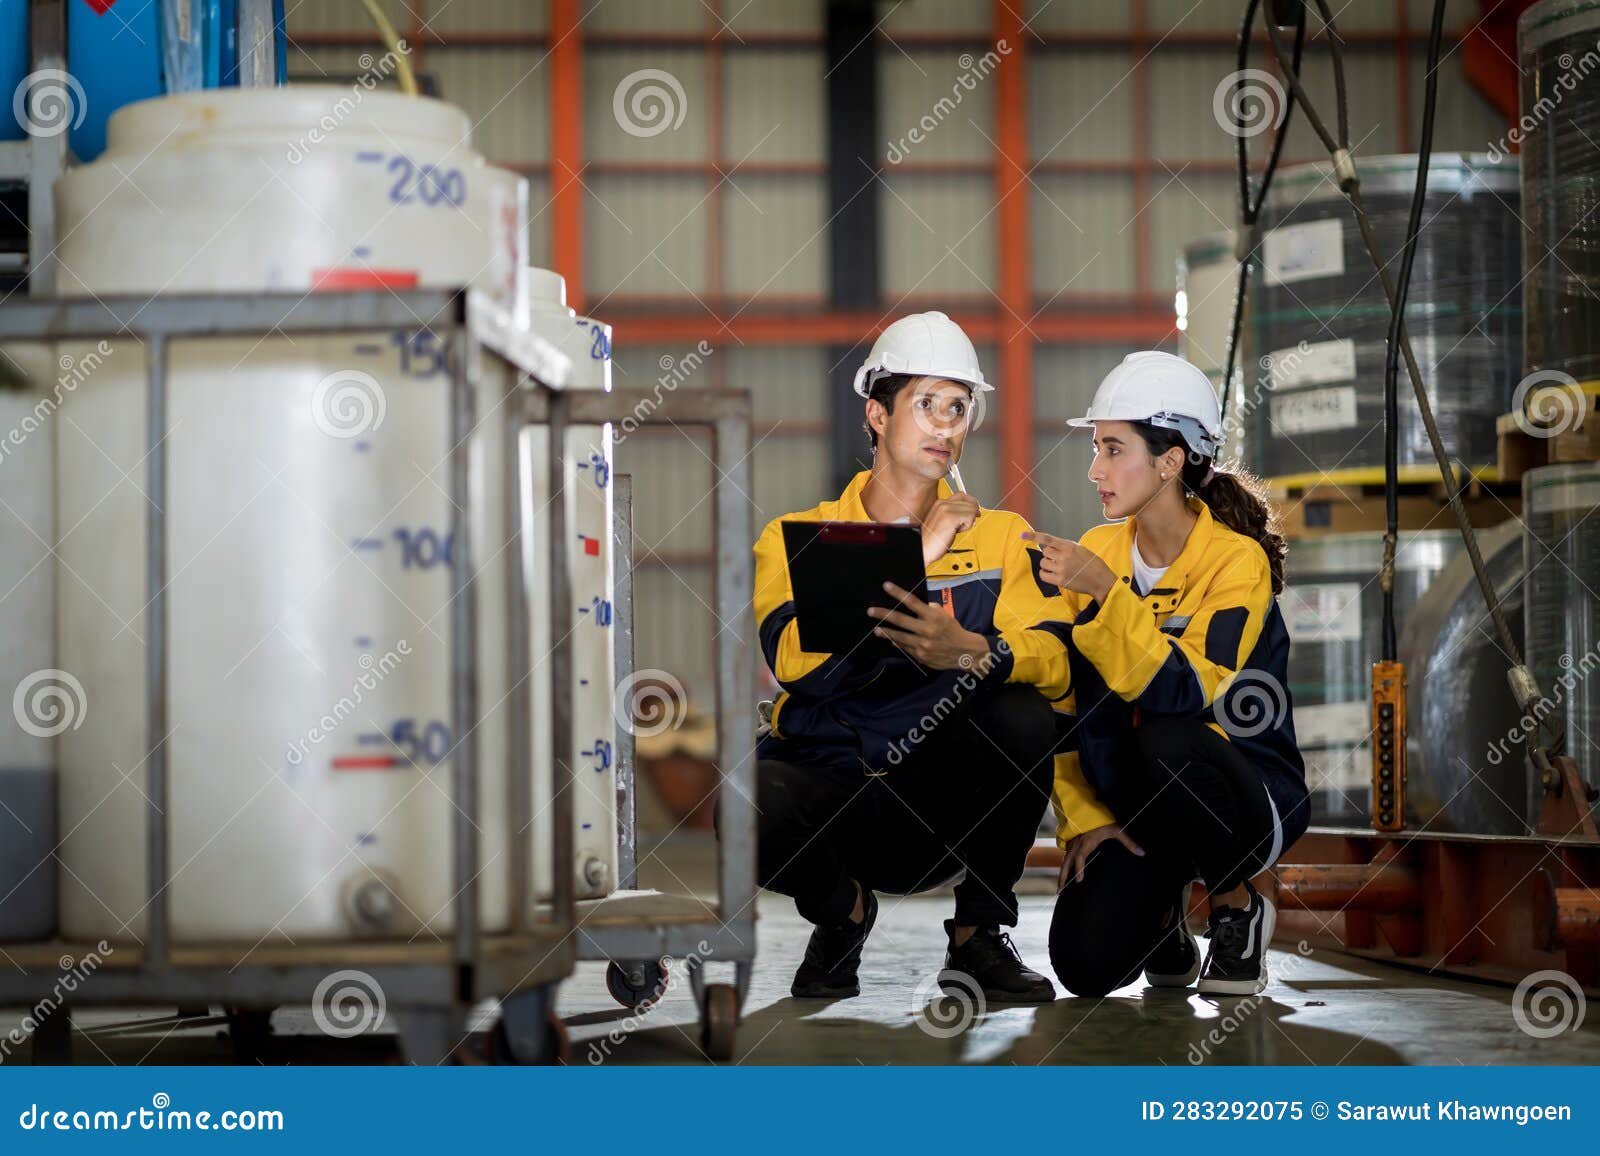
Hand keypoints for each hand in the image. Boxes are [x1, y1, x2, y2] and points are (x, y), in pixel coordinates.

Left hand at [867, 581, 990, 669]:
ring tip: (877, 629)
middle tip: (871, 611)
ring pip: (899, 636)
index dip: (898, 593)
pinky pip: (905, 648)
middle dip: (883, 614)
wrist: (964, 652)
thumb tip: (913, 606)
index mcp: (933, 617)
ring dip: (886, 632)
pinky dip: (897, 643)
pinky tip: (891, 639)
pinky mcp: (920, 656)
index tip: (886, 586)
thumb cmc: (952, 630)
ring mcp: (922, 644)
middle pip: (900, 619)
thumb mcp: (944, 615)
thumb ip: (929, 609)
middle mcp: (926, 630)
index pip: (912, 601)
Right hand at [921, 494, 979, 565]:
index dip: (971, 505)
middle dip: (972, 512)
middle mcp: (942, 504)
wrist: (924, 549)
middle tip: (966, 523)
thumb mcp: (943, 522)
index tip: (973, 514)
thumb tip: (970, 513)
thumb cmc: (933, 540)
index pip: (962, 496)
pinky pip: (970, 516)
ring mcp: (946, 509)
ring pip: (972, 508)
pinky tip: (956, 531)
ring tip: (956, 529)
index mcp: (939, 504)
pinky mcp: (951, 517)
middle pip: (969, 500)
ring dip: (968, 521)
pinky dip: (967, 526)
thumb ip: (954, 514)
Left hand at [1023, 531, 1115, 600]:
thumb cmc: (1091, 564)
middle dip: (1050, 555)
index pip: (1048, 539)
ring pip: (1043, 563)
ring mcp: (1062, 568)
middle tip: (1059, 560)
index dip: (1034, 536)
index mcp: (1070, 546)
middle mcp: (1065, 556)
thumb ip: (1065, 546)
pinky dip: (1046, 574)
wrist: (1100, 580)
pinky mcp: (1060, 580)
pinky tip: (1054, 574)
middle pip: (1045, 552)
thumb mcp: (1080, 549)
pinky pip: (1043, 575)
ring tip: (1059, 567)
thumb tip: (1048, 546)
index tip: (1022, 535)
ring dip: (1048, 565)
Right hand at [1058, 823, 1143, 889]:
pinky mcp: (1071, 842)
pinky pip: (1065, 857)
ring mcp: (1072, 844)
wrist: (1088, 808)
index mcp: (1087, 843)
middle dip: (1063, 877)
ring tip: (1060, 886)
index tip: (1079, 880)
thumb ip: (1128, 842)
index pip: (1080, 857)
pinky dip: (1063, 866)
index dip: (1079, 869)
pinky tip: (1064, 874)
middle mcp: (1077, 844)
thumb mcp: (1117, 830)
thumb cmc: (1102, 820)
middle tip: (1060, 891)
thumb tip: (1141, 852)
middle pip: (1067, 863)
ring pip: (1064, 860)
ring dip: (1061, 873)